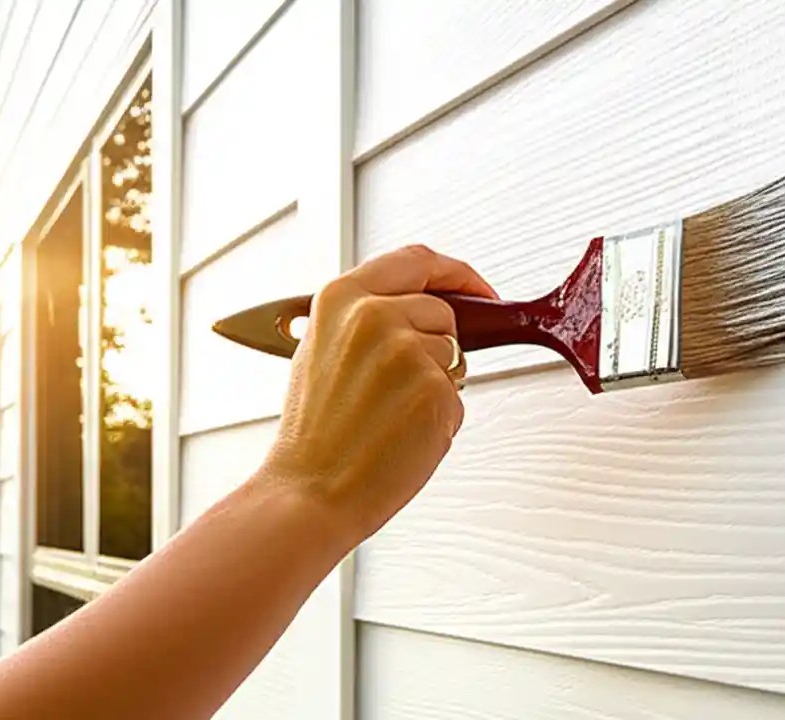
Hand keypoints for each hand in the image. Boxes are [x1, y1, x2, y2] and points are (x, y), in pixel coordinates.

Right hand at [257, 245, 498, 547]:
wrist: (310, 491)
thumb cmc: (314, 436)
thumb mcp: (321, 351)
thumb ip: (365, 318)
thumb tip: (413, 308)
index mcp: (341, 298)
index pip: (417, 260)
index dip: (455, 273)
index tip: (474, 288)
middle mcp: (375, 316)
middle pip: (442, 312)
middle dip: (436, 345)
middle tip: (399, 386)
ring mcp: (409, 352)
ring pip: (454, 356)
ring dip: (437, 384)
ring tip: (389, 413)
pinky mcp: (436, 391)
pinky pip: (458, 398)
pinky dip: (440, 418)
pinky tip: (402, 433)